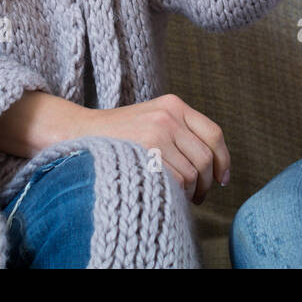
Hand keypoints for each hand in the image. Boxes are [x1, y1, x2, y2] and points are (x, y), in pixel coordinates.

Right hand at [81, 94, 230, 204]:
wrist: (78, 132)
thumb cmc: (117, 134)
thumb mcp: (152, 118)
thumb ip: (179, 131)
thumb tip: (213, 165)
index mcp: (174, 105)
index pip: (214, 133)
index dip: (223, 159)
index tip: (222, 178)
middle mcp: (168, 116)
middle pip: (206, 157)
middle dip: (208, 182)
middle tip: (200, 195)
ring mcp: (157, 133)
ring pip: (194, 172)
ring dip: (193, 191)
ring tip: (183, 197)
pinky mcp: (146, 152)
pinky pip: (178, 180)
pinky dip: (178, 193)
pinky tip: (169, 195)